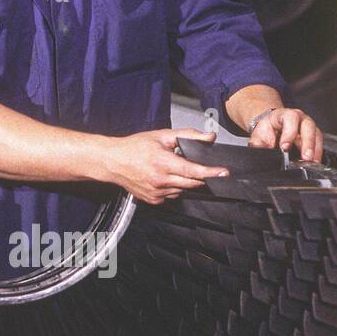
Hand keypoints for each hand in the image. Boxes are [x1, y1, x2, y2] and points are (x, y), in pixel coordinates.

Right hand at [101, 128, 229, 204]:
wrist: (113, 162)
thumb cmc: (134, 147)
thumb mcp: (162, 136)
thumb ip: (187, 135)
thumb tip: (208, 137)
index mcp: (163, 162)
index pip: (193, 171)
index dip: (211, 172)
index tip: (223, 173)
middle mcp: (160, 180)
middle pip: (192, 183)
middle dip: (200, 177)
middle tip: (200, 168)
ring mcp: (156, 192)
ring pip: (182, 190)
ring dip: (185, 182)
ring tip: (171, 169)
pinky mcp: (153, 200)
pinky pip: (172, 195)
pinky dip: (173, 187)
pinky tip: (164, 177)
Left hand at [248, 106, 323, 161]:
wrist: (271, 126)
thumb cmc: (266, 130)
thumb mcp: (258, 136)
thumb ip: (258, 145)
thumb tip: (258, 156)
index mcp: (284, 114)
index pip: (290, 119)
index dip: (289, 133)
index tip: (284, 148)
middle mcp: (300, 118)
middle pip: (308, 126)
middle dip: (307, 143)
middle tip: (305, 157)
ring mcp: (308, 126)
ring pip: (316, 134)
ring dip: (315, 149)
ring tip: (312, 162)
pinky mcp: (313, 134)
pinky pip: (319, 142)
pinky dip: (318, 152)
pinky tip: (315, 162)